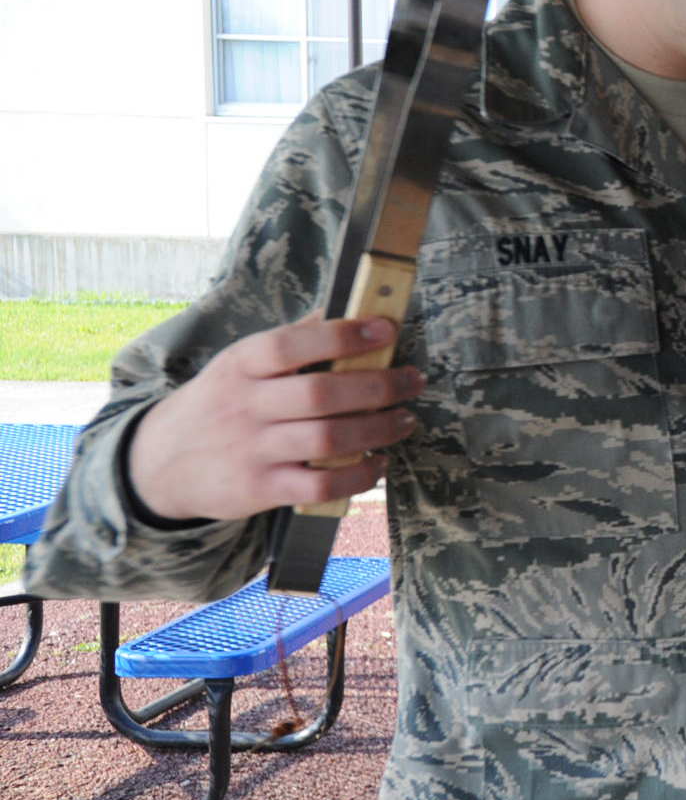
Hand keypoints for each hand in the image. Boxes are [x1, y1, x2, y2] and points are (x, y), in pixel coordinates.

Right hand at [127, 316, 423, 521]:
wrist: (160, 463)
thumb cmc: (219, 403)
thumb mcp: (239, 364)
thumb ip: (290, 341)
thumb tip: (344, 310)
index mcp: (241, 365)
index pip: (291, 345)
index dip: (342, 336)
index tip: (385, 330)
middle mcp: (245, 406)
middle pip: (320, 394)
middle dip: (378, 386)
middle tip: (412, 381)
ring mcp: (251, 450)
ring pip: (327, 440)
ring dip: (377, 430)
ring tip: (404, 420)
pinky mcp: (259, 489)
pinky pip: (319, 485)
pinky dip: (358, 475)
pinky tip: (378, 463)